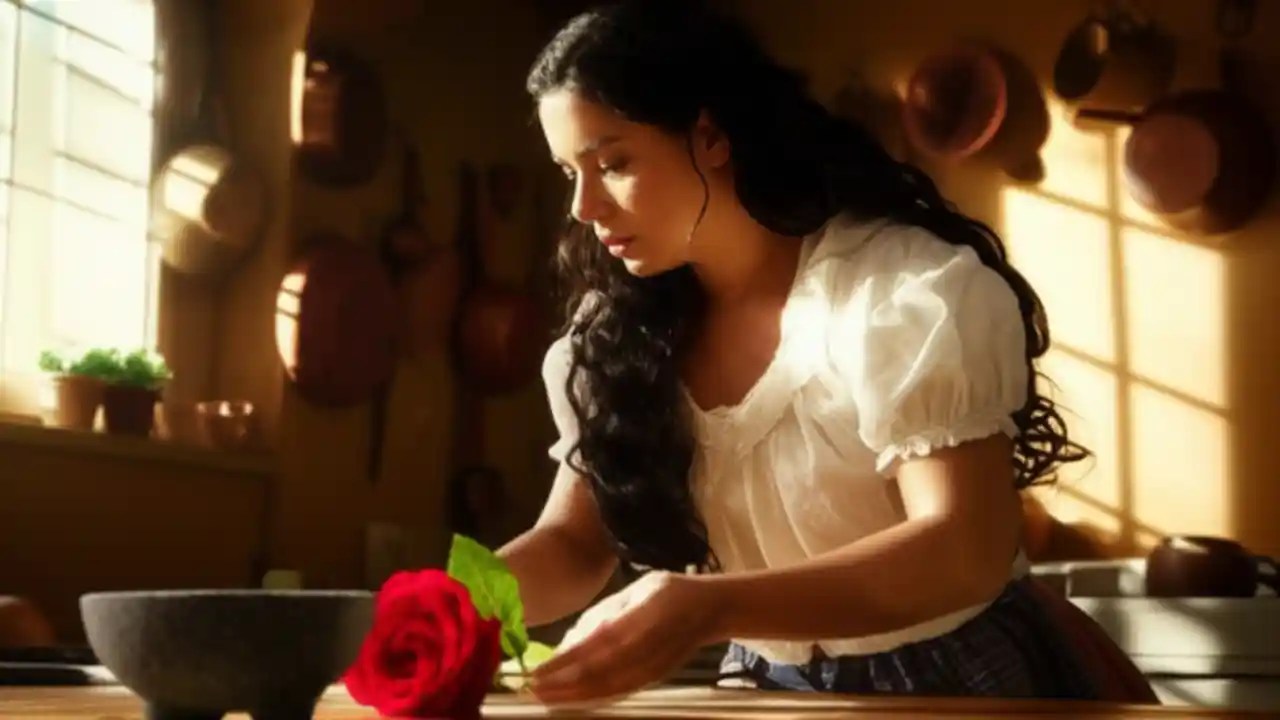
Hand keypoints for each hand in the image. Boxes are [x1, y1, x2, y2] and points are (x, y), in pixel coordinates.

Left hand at [529, 571, 722, 704]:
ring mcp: (654, 667)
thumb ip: (602, 616)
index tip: (539, 670)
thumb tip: (568, 644)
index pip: (597, 644)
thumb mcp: (634, 591)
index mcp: (643, 615)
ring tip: (546, 698)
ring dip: (575, 697)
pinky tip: (573, 701)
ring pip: (609, 689)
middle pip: (601, 673)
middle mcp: (649, 645)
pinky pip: (620, 692)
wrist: (710, 610)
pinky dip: (594, 699)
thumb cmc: (668, 592)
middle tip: (532, 690)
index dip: (567, 662)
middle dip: (563, 686)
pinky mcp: (655, 679)